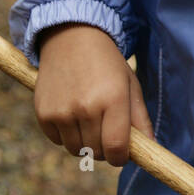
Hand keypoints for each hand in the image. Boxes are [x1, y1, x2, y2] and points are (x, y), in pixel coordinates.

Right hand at [34, 23, 154, 166]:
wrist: (70, 36)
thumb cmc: (106, 63)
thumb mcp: (130, 84)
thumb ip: (140, 118)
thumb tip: (150, 146)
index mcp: (113, 99)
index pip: (117, 148)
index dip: (120, 158)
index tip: (121, 154)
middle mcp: (86, 107)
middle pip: (96, 152)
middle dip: (104, 149)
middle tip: (106, 131)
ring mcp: (62, 111)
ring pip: (76, 150)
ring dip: (85, 143)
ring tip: (89, 120)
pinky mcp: (43, 113)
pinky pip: (57, 141)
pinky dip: (65, 135)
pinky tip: (71, 114)